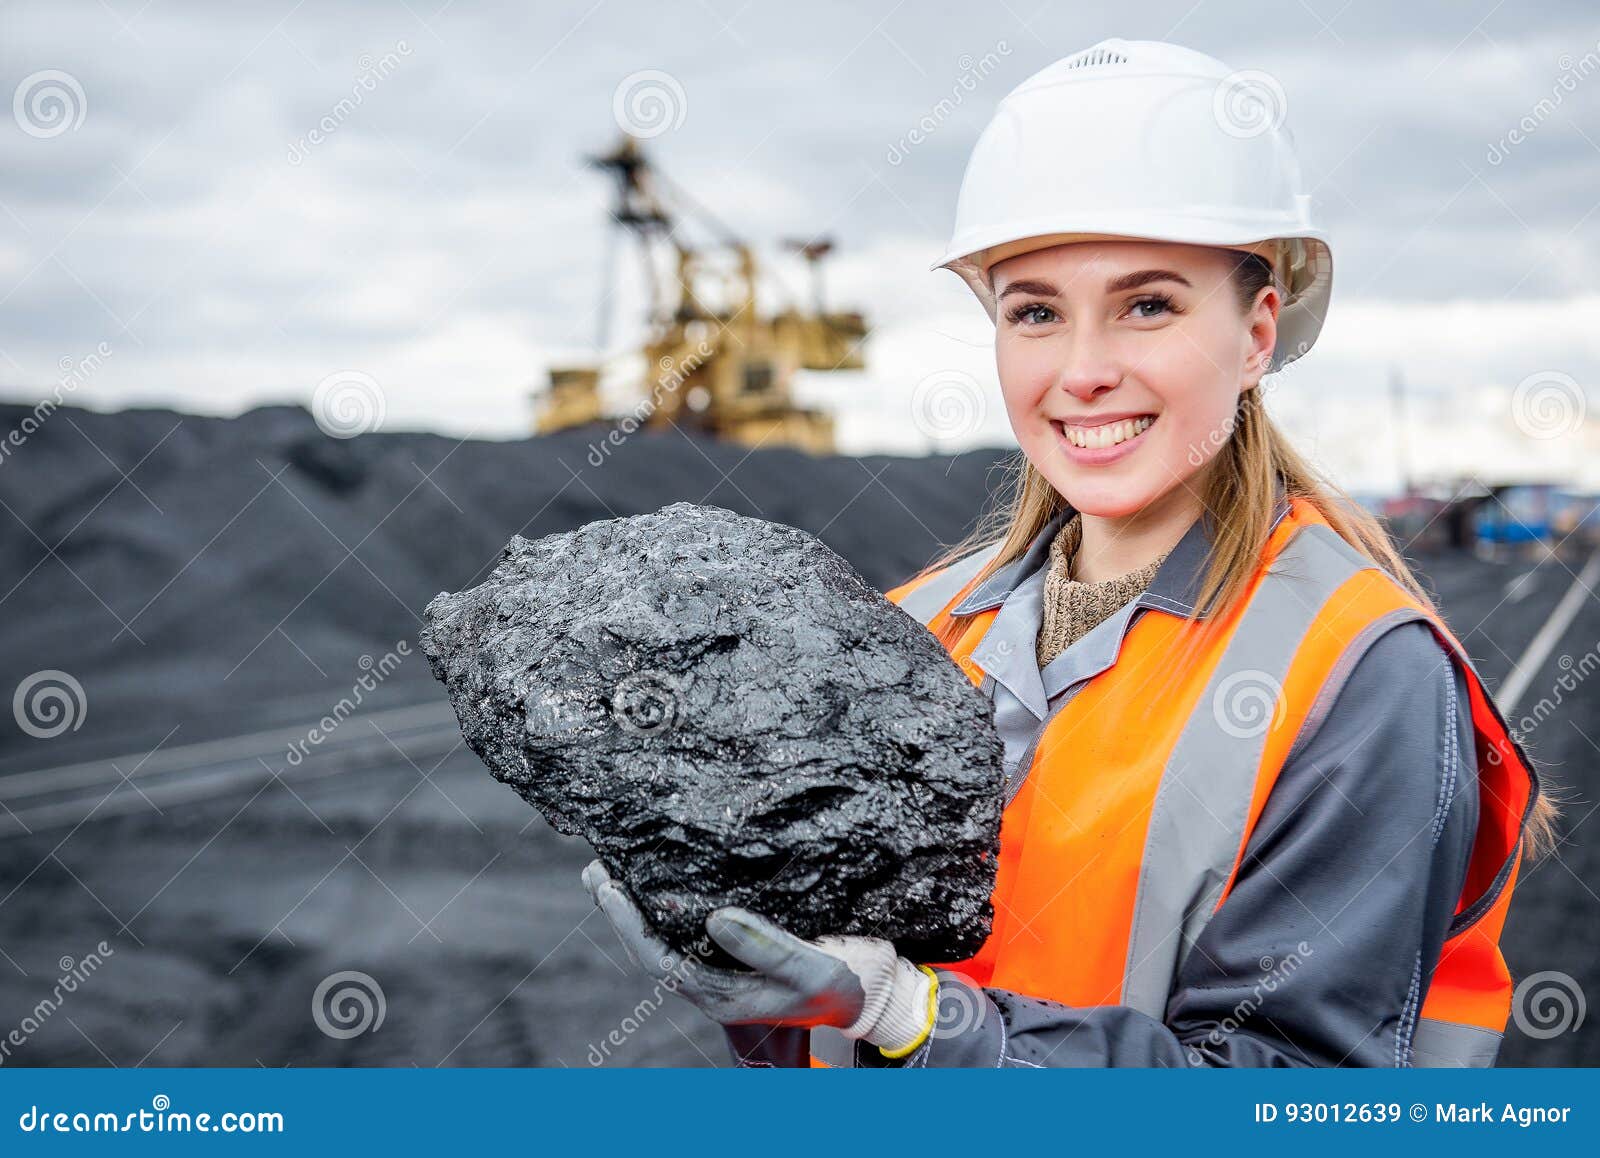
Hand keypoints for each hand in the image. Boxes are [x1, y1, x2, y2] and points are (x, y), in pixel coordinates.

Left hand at [582, 859, 937, 1053]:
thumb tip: (713, 920)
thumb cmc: (851, 982)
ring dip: (638, 908)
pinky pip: (690, 930)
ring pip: (668, 939)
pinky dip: (668, 904)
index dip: (627, 924)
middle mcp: (718, 984)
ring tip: (614, 870)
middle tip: (596, 868)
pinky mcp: (741, 953)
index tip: (606, 886)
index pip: (659, 958)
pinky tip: (662, 879)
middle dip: (620, 911)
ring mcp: (727, 970)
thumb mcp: (814, 966)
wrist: (879, 993)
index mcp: (726, 994)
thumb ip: (766, 947)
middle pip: (652, 948)